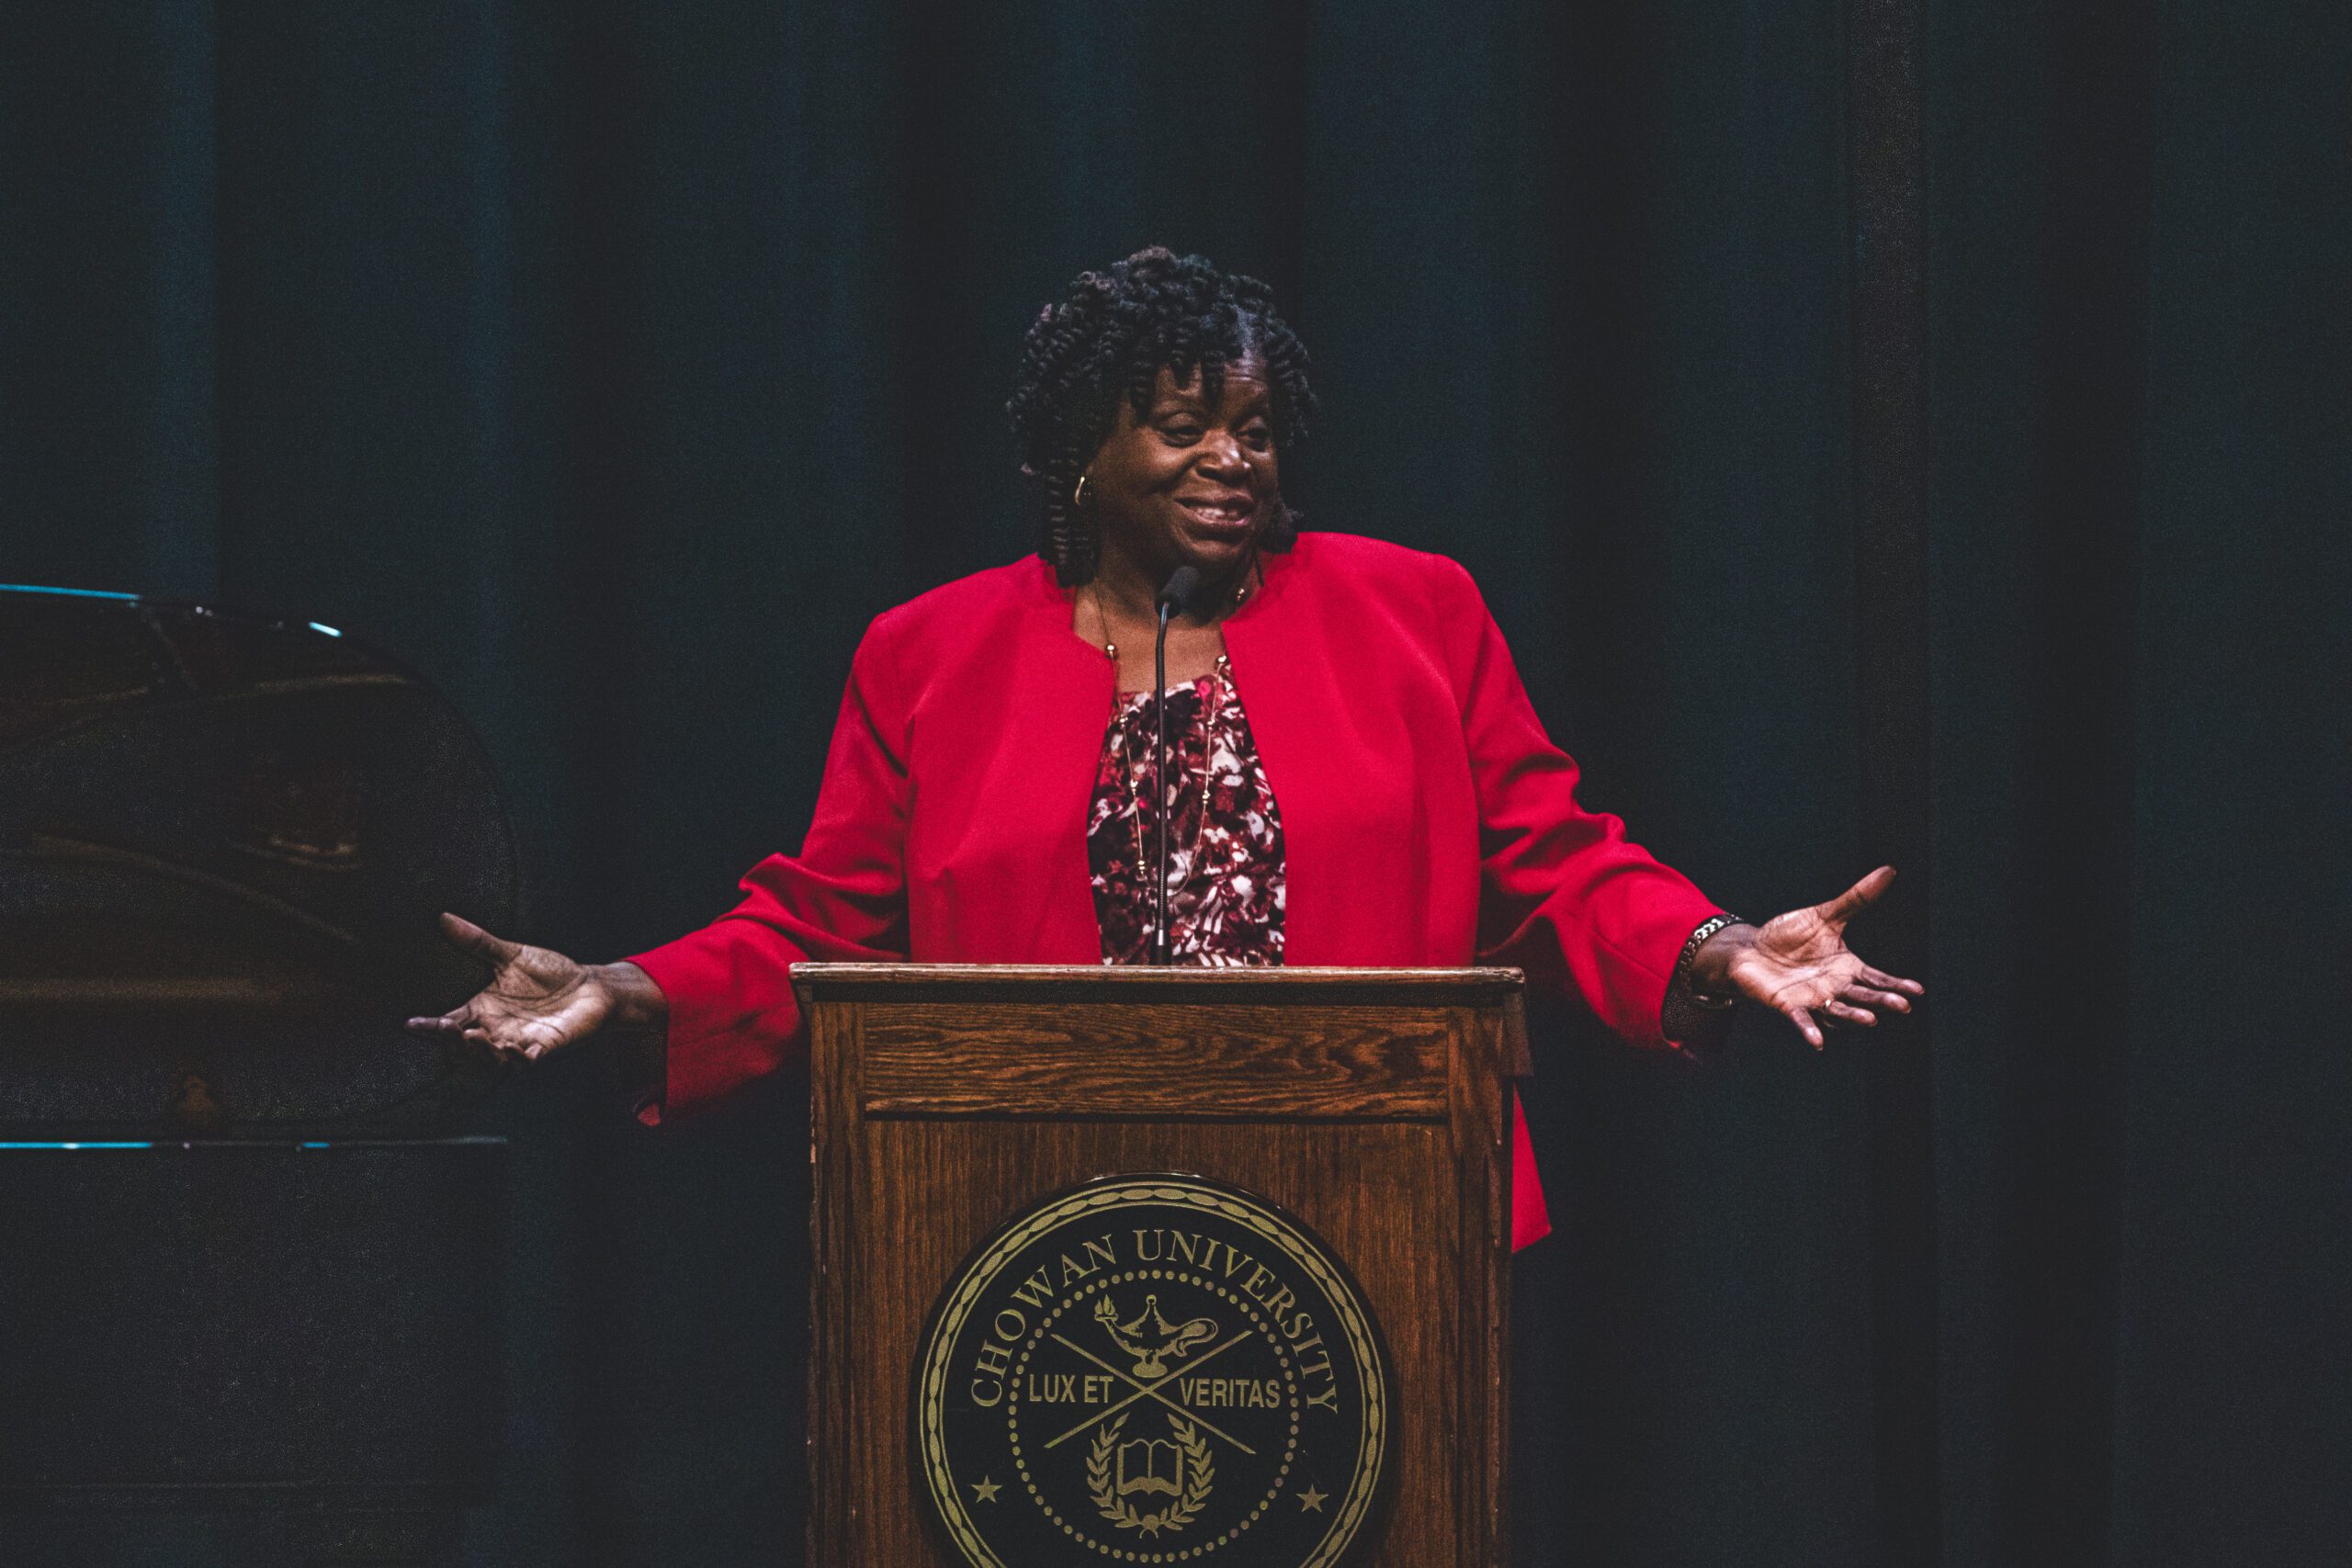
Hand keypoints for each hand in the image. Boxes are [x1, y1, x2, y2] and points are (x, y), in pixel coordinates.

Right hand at [405, 912, 637, 1062]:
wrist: (589, 986)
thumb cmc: (549, 973)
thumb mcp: (510, 954)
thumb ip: (478, 942)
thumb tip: (445, 918)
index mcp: (482, 1009)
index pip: (449, 1022)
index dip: (429, 1027)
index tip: (411, 1024)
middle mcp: (495, 1030)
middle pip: (464, 1046)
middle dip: (452, 1041)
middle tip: (446, 1028)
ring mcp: (518, 1041)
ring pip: (491, 1057)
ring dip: (481, 1051)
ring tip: (474, 1037)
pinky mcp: (544, 1046)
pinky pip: (528, 1059)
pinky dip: (520, 1057)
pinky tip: (513, 1048)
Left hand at [1699, 865, 1925, 1048]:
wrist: (1751, 948)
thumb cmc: (1789, 936)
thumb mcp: (1825, 915)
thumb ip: (1856, 899)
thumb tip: (1889, 870)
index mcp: (1847, 968)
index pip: (1877, 979)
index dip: (1896, 985)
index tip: (1917, 991)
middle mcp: (1835, 988)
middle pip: (1863, 997)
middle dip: (1882, 1002)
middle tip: (1902, 1006)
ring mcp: (1813, 999)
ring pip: (1838, 1012)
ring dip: (1853, 1017)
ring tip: (1871, 1020)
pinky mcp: (1788, 1005)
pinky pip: (1802, 1019)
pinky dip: (1810, 1030)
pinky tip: (1818, 1041)